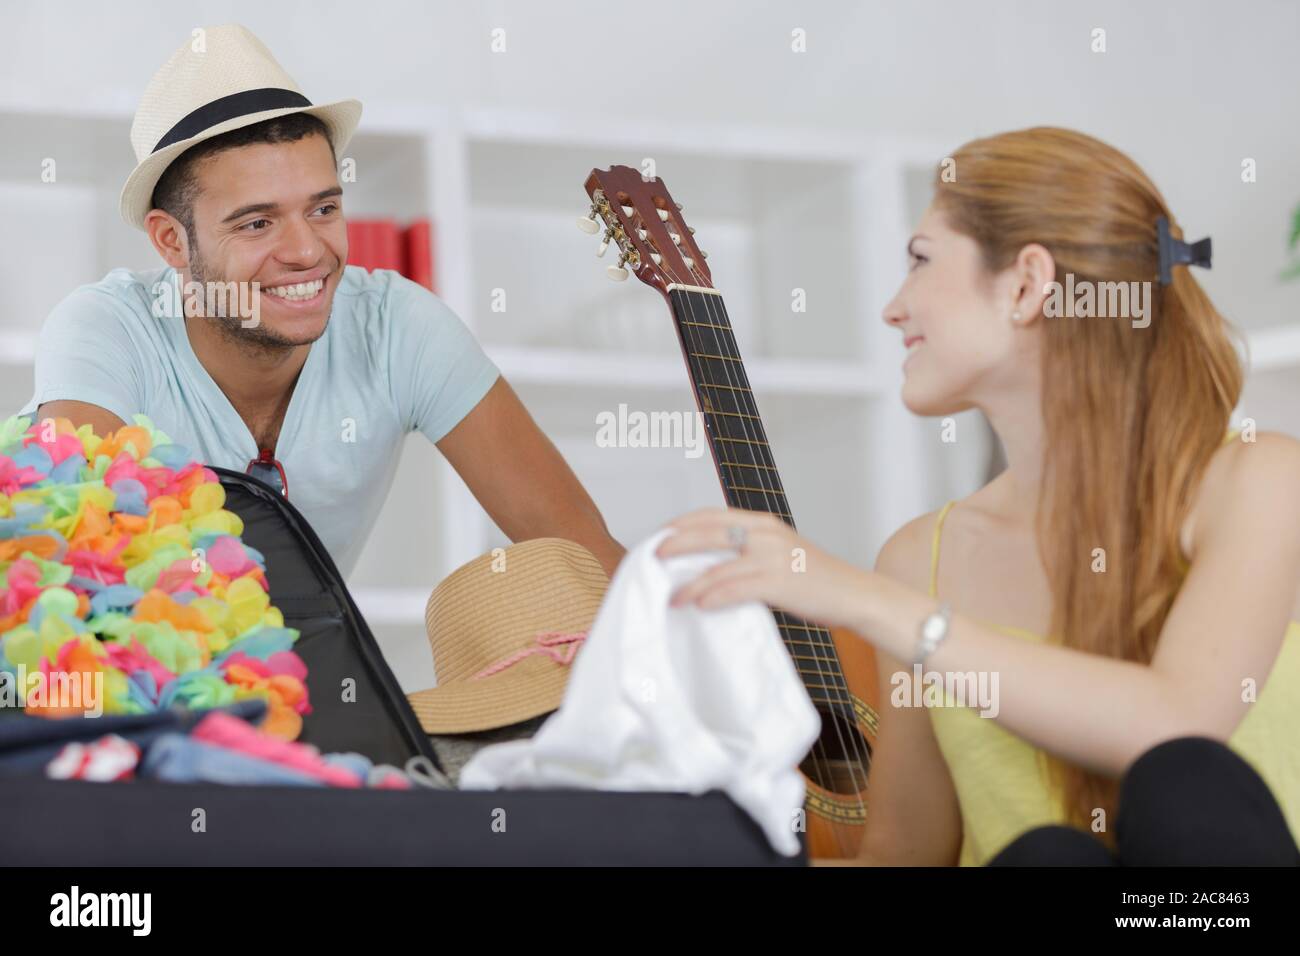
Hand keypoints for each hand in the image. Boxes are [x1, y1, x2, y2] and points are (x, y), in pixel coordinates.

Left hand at [655, 507, 879, 634]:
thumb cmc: (817, 578)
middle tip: (653, 559)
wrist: (856, 594)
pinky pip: (736, 589)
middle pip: (708, 534)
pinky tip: (700, 605)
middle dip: (676, 546)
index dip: (682, 524)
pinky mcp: (779, 583)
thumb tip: (709, 565)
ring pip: (717, 567)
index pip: (712, 515)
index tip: (661, 535)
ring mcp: (772, 558)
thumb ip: (750, 552)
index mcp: (764, 523)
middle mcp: (765, 534)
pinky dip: (713, 597)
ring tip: (672, 597)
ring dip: (690, 584)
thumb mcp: (781, 552)